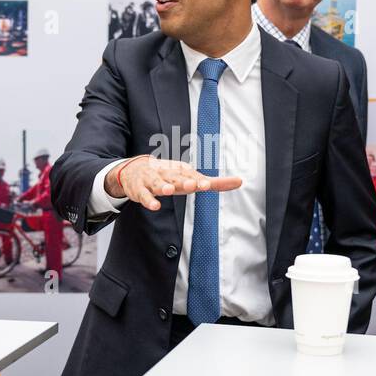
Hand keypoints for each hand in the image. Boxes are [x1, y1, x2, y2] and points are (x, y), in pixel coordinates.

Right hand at [107, 155, 241, 211]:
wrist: (134, 169)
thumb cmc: (168, 175)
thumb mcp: (190, 177)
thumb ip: (214, 182)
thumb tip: (240, 181)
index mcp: (181, 170)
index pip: (192, 175)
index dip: (199, 180)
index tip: (207, 185)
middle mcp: (168, 173)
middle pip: (177, 177)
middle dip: (185, 181)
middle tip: (193, 185)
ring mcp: (152, 180)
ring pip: (158, 183)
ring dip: (164, 186)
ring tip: (170, 190)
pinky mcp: (139, 189)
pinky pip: (144, 195)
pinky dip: (148, 200)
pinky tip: (155, 206)